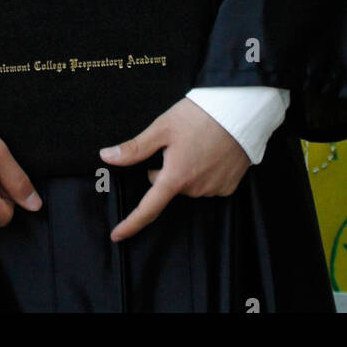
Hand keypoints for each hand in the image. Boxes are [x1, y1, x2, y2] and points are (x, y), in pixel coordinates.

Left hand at [99, 96, 250, 241]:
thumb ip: (134, 148)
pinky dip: (204, 172)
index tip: (116, 235)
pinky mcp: (229, 186)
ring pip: (188, 184)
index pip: (148, 208)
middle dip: (165, 170)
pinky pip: (208, 184)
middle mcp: (194, 189)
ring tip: (196, 144)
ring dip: (185, 170)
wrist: (239, 111)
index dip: (130, 223)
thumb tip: (106, 157)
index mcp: (175, 177)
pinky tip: (210, 153)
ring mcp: (214, 189)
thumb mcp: (162, 127)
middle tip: (174, 144)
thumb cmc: (199, 116)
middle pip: (168, 185)